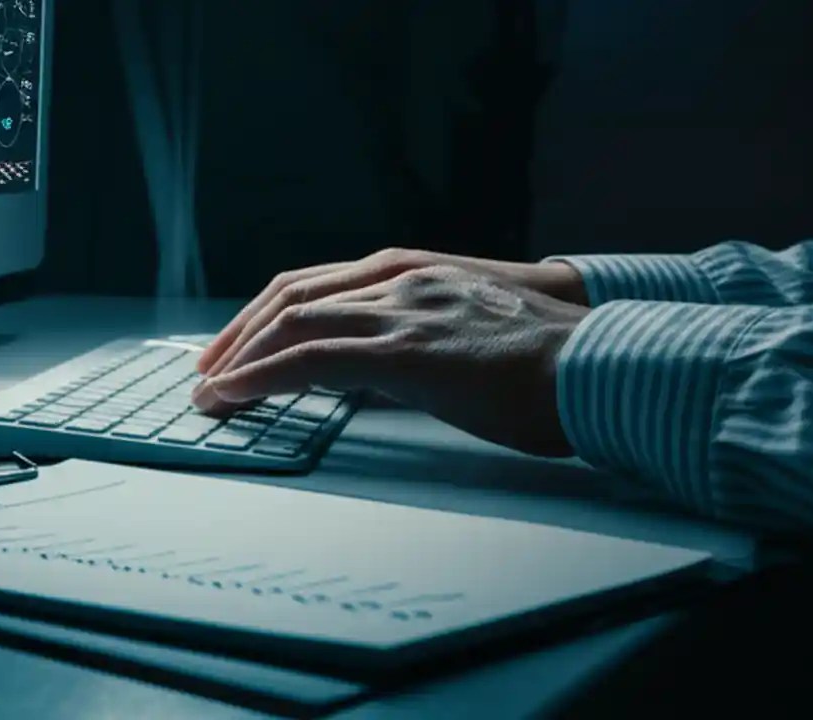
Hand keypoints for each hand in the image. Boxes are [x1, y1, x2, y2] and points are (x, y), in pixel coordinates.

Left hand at [191, 264, 591, 456]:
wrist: (604, 365)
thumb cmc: (547, 365)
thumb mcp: (469, 337)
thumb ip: (418, 339)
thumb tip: (379, 368)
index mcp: (414, 273)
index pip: (316, 285)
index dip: (267, 315)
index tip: (238, 347)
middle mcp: (400, 280)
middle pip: (292, 296)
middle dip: (241, 333)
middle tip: (208, 370)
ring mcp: (402, 310)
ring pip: (292, 322)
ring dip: (239, 357)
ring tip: (208, 390)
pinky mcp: (407, 350)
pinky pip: (311, 358)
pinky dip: (262, 375)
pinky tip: (234, 394)